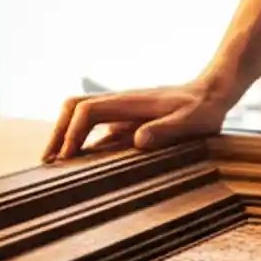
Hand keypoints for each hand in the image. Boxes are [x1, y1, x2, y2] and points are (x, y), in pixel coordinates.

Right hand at [42, 80, 236, 161]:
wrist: (213, 93)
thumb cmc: (204, 108)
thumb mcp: (191, 121)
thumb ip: (166, 129)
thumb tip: (138, 141)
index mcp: (130, 102)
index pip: (87, 111)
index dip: (73, 133)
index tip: (67, 158)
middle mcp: (120, 105)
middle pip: (73, 108)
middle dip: (58, 132)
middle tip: (48, 162)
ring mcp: (123, 113)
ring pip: (82, 118)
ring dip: (67, 138)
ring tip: (56, 167)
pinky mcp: (129, 123)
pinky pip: (98, 131)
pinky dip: (85, 146)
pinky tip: (82, 167)